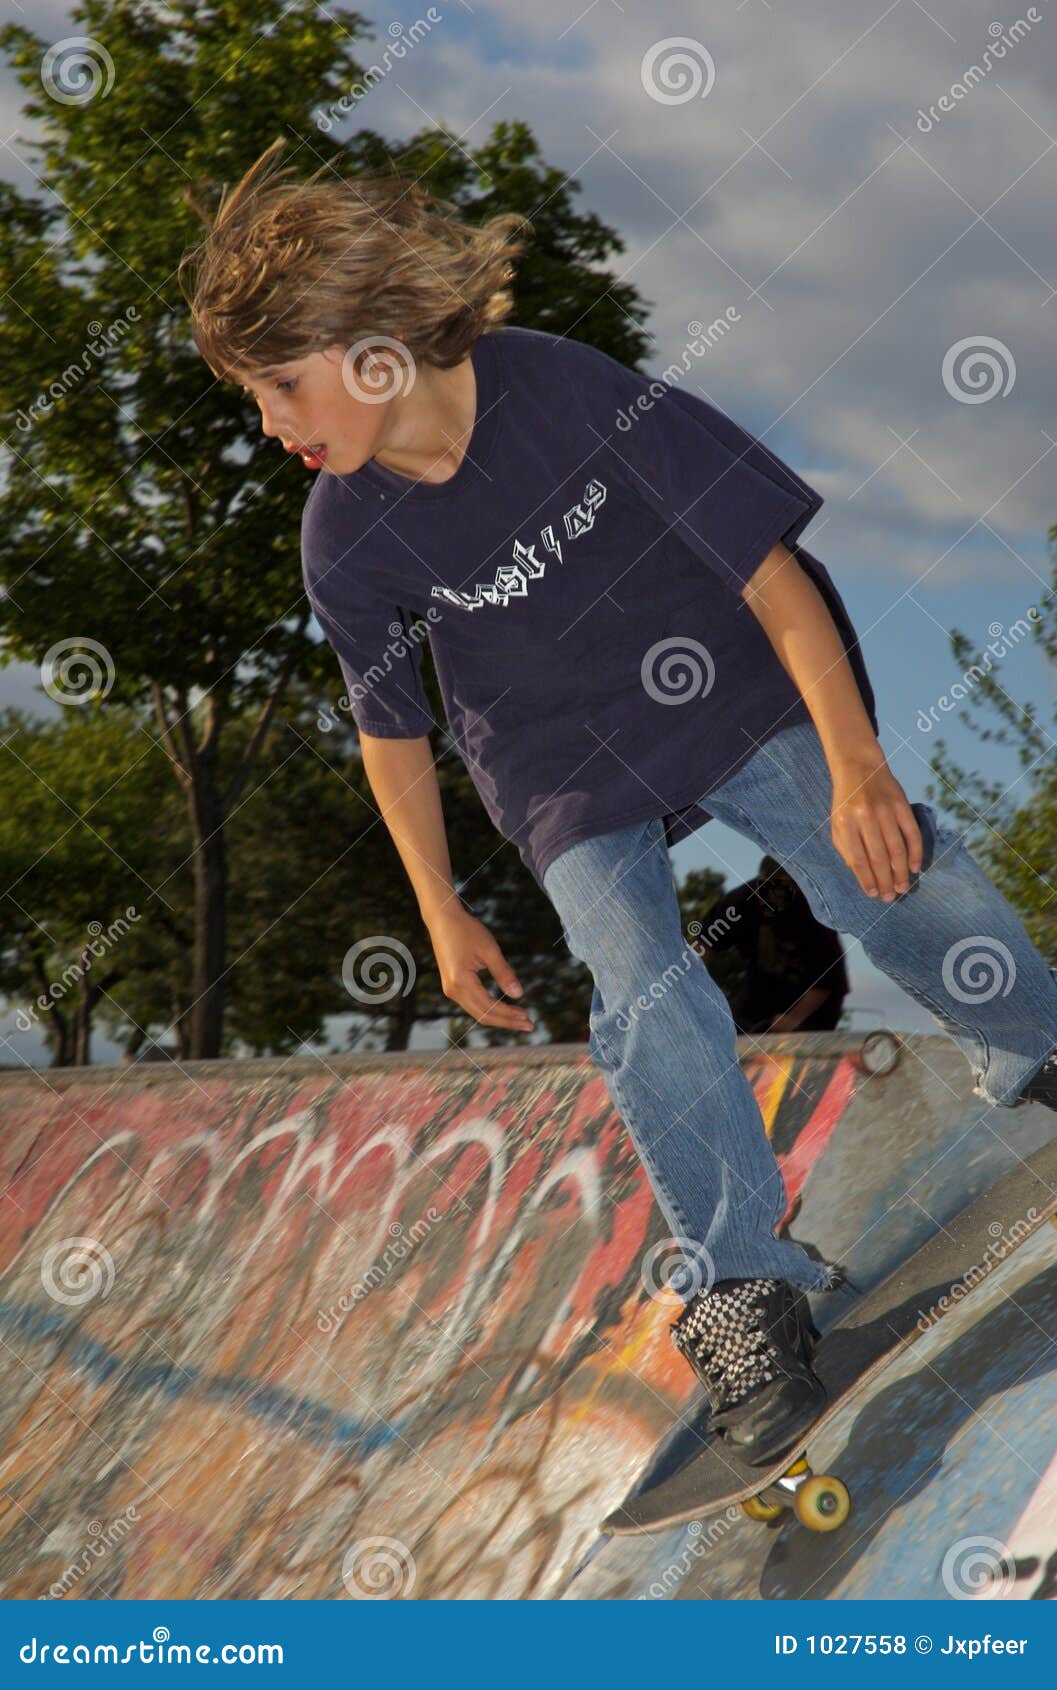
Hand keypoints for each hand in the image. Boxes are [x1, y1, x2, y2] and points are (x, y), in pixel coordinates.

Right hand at [428, 907, 533, 1032]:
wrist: (442, 919)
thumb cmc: (466, 930)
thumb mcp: (489, 949)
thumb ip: (504, 973)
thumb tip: (519, 995)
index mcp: (461, 981)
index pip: (490, 1007)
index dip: (510, 1016)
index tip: (528, 1019)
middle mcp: (452, 990)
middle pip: (483, 1016)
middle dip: (507, 1021)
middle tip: (529, 1025)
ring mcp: (450, 990)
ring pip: (477, 1012)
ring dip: (499, 1017)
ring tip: (520, 1018)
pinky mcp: (452, 986)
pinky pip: (472, 1004)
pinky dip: (489, 1009)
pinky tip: (504, 1009)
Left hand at [830, 747, 922, 901]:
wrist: (859, 767)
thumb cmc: (846, 802)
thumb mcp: (838, 824)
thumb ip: (846, 849)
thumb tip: (863, 876)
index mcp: (845, 823)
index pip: (858, 859)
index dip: (866, 879)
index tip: (873, 894)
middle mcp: (865, 816)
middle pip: (878, 857)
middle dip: (885, 881)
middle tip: (890, 898)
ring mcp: (885, 810)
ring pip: (896, 848)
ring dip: (901, 872)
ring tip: (902, 888)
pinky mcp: (902, 804)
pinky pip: (911, 833)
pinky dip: (915, 852)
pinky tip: (915, 867)